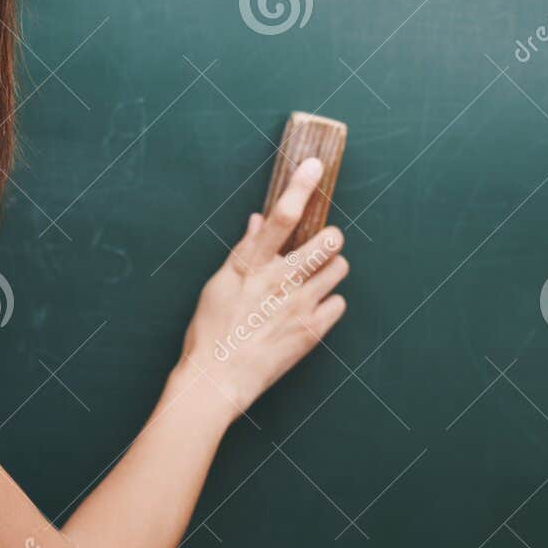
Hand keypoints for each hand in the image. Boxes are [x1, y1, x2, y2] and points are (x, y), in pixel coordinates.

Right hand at [171, 157, 348, 421]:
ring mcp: (300, 306)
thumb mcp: (218, 285)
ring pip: (339, 269)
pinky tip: (311, 309)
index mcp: (251, 265)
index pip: (283, 217)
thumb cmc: (209, 333)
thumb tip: (260, 222)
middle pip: (328, 241)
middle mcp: (280, 281)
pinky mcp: (313, 331)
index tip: (313, 166)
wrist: (215, 381)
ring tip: (314, 281)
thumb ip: (244, 251)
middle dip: (329, 239)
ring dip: (330, 270)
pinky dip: (329, 302)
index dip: (300, 186)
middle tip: (320, 247)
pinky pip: (339, 303)